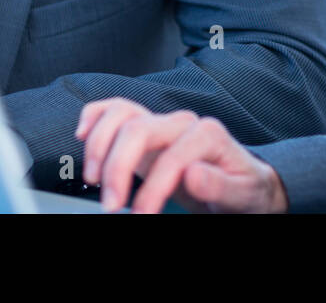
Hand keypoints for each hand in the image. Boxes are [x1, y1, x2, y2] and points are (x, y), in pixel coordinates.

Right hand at [76, 98, 287, 213]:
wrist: (243, 181)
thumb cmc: (243, 188)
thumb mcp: (241, 193)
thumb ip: (220, 185)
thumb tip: (193, 173)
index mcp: (207, 135)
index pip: (170, 158)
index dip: (152, 191)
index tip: (142, 216)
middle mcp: (182, 122)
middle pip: (137, 130)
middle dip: (116, 168)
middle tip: (109, 205)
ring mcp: (162, 123)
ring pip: (120, 113)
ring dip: (99, 145)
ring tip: (94, 179)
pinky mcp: (146, 129)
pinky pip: (114, 109)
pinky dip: (94, 117)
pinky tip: (83, 136)